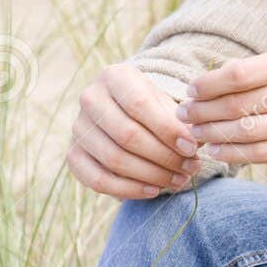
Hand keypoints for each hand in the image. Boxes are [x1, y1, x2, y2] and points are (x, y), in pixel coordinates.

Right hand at [67, 64, 201, 198]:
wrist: (123, 112)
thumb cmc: (153, 108)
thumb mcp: (167, 104)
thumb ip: (180, 121)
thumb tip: (193, 144)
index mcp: (113, 77)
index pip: (139, 104)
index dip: (168, 130)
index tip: (192, 148)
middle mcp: (90, 99)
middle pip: (127, 135)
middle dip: (164, 157)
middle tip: (190, 168)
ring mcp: (78, 128)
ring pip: (115, 159)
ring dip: (152, 175)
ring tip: (179, 180)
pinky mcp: (74, 155)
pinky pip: (98, 180)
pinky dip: (128, 189)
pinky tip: (154, 190)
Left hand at [175, 43, 266, 172]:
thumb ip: (262, 69)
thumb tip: (211, 82)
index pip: (238, 74)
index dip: (206, 85)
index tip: (190, 91)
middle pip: (239, 105)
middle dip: (203, 113)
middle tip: (184, 116)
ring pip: (248, 132)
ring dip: (214, 136)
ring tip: (196, 136)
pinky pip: (264, 156)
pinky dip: (235, 155)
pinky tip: (219, 152)